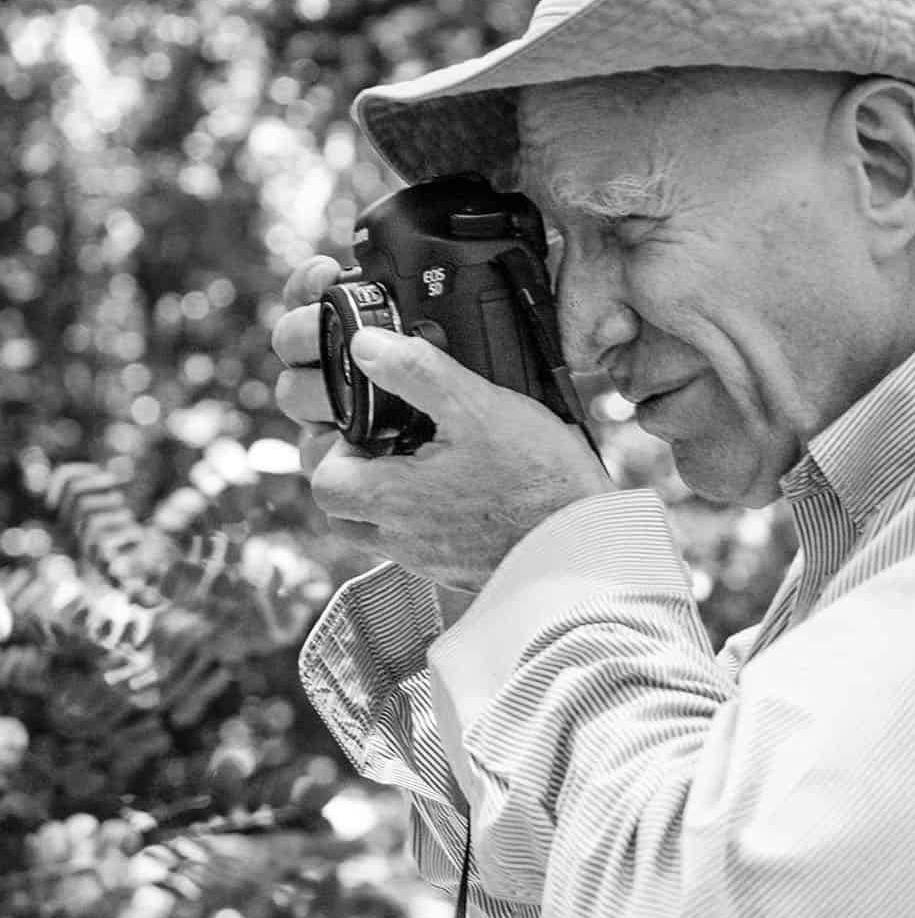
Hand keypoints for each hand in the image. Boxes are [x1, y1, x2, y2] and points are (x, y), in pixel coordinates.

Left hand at [308, 327, 610, 590]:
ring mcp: (431, 561)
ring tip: (431, 463)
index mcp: (394, 500)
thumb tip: (365, 345)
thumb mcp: (478, 405)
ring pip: (380, 533)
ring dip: (390, 500)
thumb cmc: (539, 478)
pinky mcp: (459, 572)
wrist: (588, 542)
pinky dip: (427, 520)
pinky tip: (465, 491)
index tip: (368, 428)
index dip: (335, 451)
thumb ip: (416, 371)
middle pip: (344, 514)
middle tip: (391, 444)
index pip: (324, 483)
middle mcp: (403, 541)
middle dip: (355, 476)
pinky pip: (421, 548)